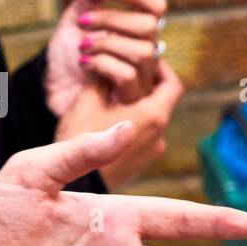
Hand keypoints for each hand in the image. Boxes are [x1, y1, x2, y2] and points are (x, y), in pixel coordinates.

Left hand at [46, 0, 167, 112]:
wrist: (51, 87)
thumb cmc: (68, 53)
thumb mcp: (76, 16)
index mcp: (137, 30)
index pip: (156, 6)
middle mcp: (146, 52)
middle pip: (149, 27)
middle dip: (112, 19)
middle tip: (82, 22)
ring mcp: (141, 77)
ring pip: (142, 52)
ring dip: (106, 44)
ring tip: (82, 46)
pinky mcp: (129, 99)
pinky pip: (129, 76)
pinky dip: (102, 64)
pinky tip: (83, 64)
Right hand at [56, 62, 183, 189]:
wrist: (74, 187)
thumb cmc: (77, 142)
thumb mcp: (85, 102)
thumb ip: (100, 77)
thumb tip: (105, 58)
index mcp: (152, 116)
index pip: (172, 85)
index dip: (161, 68)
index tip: (146, 61)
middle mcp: (159, 136)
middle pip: (161, 102)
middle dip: (143, 86)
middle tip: (124, 76)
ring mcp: (151, 153)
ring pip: (149, 119)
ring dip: (135, 106)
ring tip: (111, 99)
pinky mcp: (139, 164)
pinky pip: (141, 136)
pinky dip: (131, 124)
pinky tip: (107, 122)